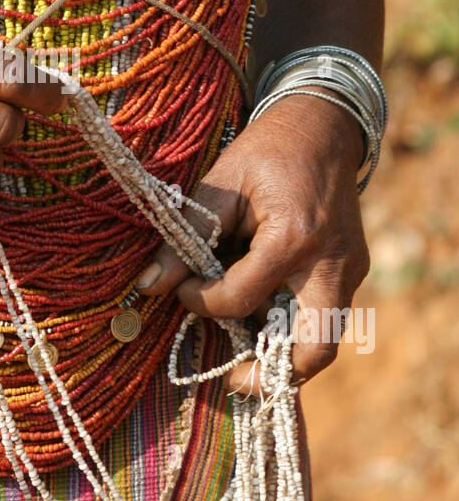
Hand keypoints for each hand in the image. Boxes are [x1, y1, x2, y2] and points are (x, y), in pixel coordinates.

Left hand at [135, 94, 370, 394]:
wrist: (323, 125)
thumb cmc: (267, 150)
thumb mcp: (219, 183)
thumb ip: (184, 235)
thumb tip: (147, 286)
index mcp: (293, 237)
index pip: (241, 298)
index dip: (201, 302)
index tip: (181, 290)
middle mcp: (331, 263)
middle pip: (314, 350)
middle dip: (269, 373)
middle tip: (231, 376)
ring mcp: (350, 270)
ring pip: (324, 341)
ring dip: (281, 351)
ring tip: (241, 343)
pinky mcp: (354, 271)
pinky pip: (325, 317)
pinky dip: (292, 326)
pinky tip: (260, 311)